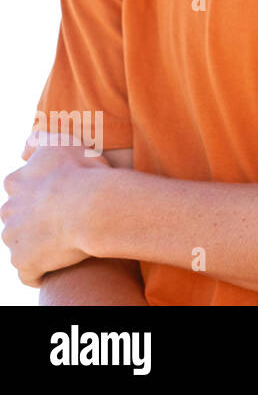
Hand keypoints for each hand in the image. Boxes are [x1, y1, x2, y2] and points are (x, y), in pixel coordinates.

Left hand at [2, 131, 111, 286]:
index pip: (19, 189)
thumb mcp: (63, 142)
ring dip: (36, 245)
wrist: (92, 207)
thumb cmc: (83, 173)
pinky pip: (28, 273)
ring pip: (19, 244)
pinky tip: (54, 268)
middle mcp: (9, 210)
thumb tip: (24, 147)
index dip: (40, 193)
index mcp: (17, 182)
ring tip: (63, 245)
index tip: (58, 197)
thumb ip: (40, 140)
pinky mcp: (24, 262)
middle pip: (15, 218)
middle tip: (62, 221)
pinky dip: (38, 273)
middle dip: (32, 221)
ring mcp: (14, 238)